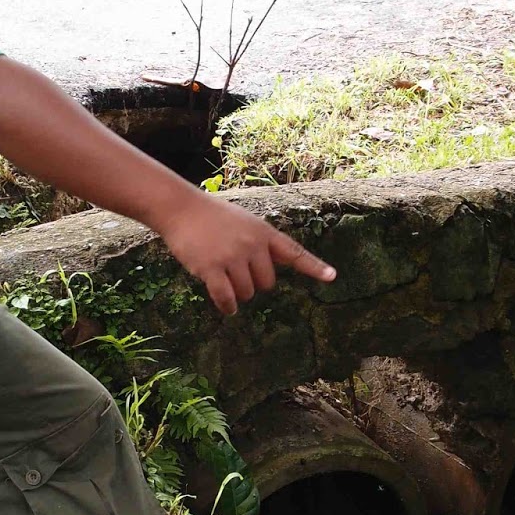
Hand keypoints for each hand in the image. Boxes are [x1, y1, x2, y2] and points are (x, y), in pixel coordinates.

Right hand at [155, 191, 335, 315]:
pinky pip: (227, 297)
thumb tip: (266, 276)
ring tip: (223, 277)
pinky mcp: (211, 267)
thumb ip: (259, 244)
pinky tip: (226, 306)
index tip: (332, 277)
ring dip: (238, 293)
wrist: (181, 208)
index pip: (293, 252)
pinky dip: (228, 305)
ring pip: (247, 292)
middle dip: (254, 284)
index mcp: (264, 233)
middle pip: (267, 283)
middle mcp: (252, 244)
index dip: (313, 266)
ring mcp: (232, 256)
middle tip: (237, 272)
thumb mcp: (245, 223)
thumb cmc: (212, 216)